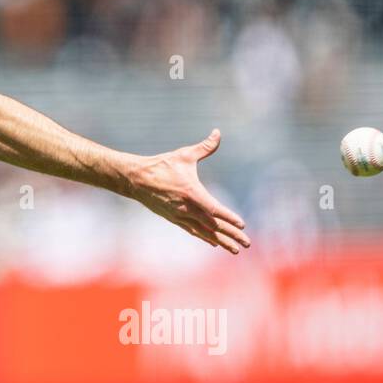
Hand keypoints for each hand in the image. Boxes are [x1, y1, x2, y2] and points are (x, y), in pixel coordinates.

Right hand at [124, 128, 249, 253]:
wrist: (136, 179)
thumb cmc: (161, 165)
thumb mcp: (184, 155)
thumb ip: (204, 147)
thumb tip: (218, 132)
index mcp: (192, 193)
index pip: (215, 210)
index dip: (229, 218)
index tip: (242, 225)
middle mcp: (187, 208)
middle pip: (213, 225)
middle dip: (231, 235)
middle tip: (246, 243)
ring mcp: (179, 216)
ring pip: (204, 232)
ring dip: (220, 241)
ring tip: (234, 250)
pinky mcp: (173, 219)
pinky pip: (192, 231)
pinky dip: (205, 237)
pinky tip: (214, 243)